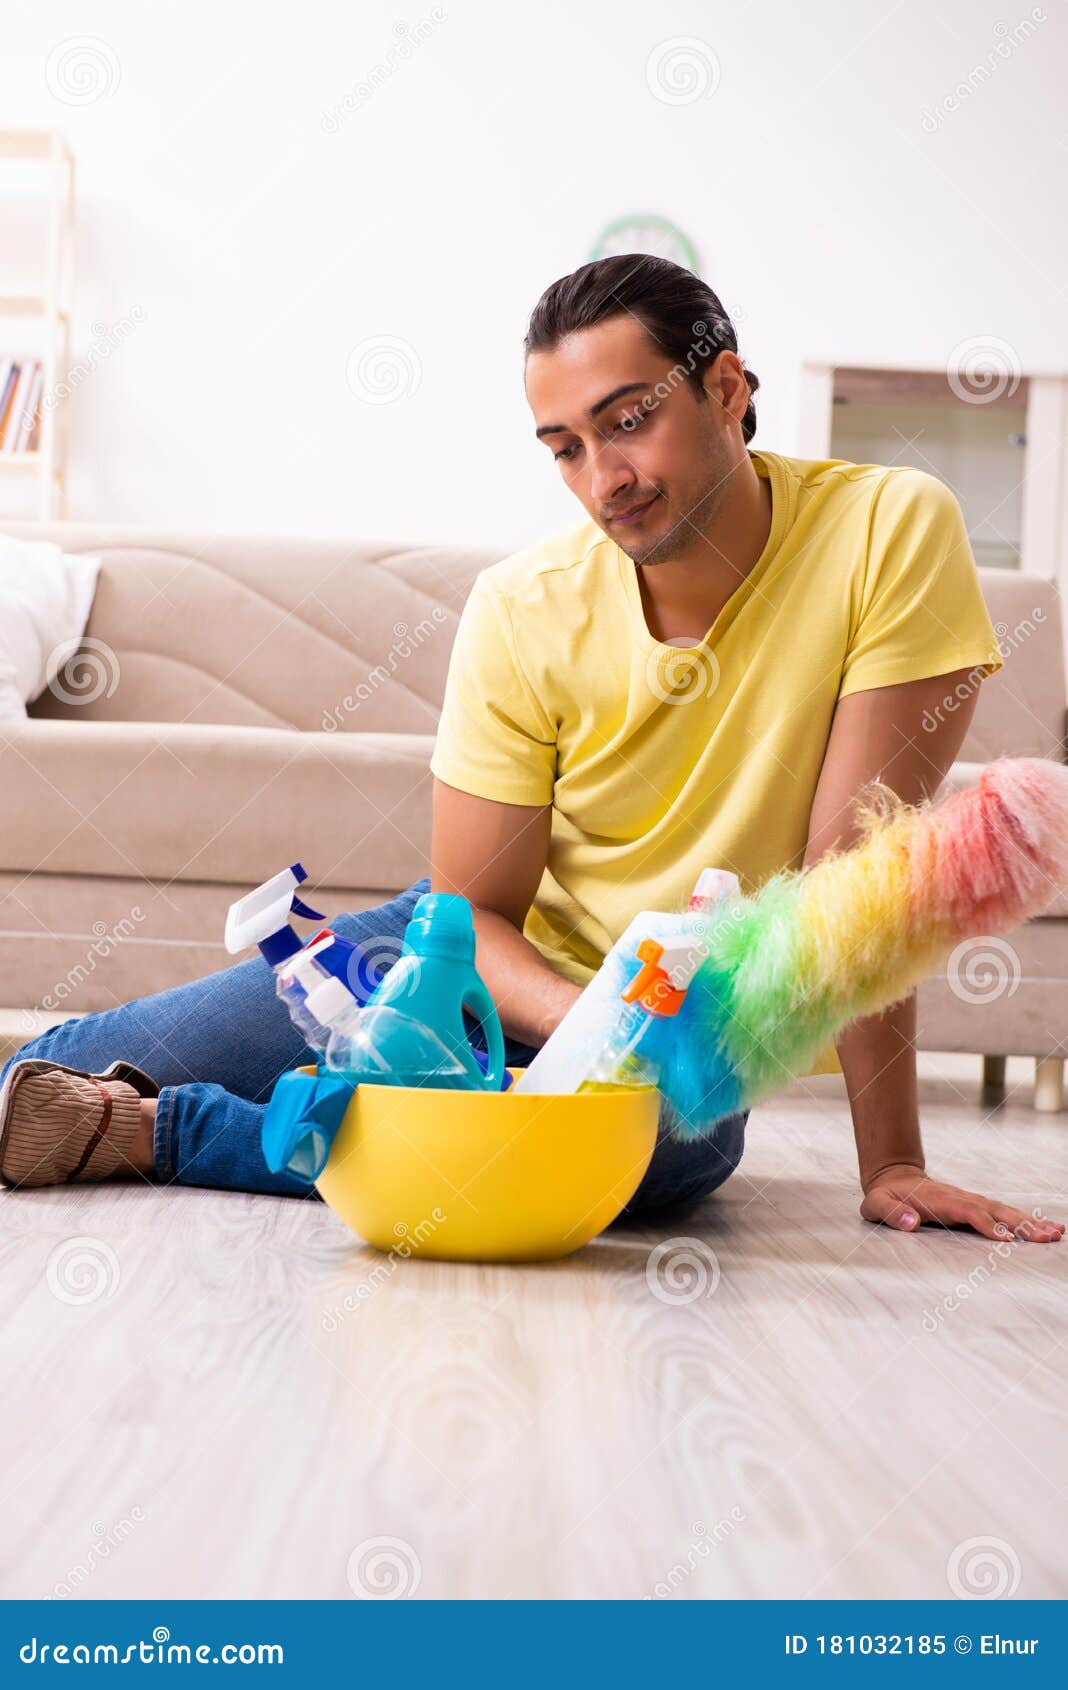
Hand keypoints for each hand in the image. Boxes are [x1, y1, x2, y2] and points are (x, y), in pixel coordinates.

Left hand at [860, 1163, 1064, 1242]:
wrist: (895, 1178)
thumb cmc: (886, 1196)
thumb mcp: (877, 1205)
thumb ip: (892, 1214)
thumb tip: (912, 1224)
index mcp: (941, 1201)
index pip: (969, 1212)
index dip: (987, 1225)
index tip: (1005, 1240)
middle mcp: (961, 1198)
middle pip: (995, 1210)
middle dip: (1021, 1224)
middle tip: (1047, 1237)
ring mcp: (971, 1200)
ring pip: (1004, 1211)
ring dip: (1030, 1222)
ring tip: (1056, 1234)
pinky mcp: (976, 1206)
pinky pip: (1003, 1213)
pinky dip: (1025, 1220)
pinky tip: (1045, 1228)